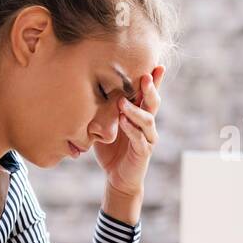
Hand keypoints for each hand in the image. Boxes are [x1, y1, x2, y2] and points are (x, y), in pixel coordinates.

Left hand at [95, 67, 163, 197]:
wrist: (118, 177)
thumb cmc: (111, 148)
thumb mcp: (105, 125)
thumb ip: (103, 109)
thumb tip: (86, 87)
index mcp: (139, 114)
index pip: (148, 94)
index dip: (154, 81)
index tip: (157, 65)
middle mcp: (147, 124)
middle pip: (153, 103)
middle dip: (150, 89)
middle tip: (145, 76)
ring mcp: (148, 138)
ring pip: (148, 120)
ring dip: (135, 110)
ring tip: (122, 102)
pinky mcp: (143, 152)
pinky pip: (140, 139)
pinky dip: (131, 129)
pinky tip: (123, 121)